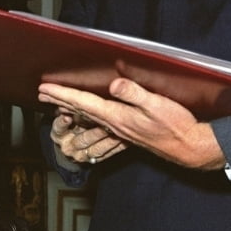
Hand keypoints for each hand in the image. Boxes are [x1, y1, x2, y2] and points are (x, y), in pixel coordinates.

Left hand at [39, 79, 224, 170]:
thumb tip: (114, 84)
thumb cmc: (175, 125)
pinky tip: (85, 130)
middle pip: (81, 112)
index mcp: (118, 117)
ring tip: (57, 108)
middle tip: (42, 93)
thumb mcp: (157, 104)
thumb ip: (135, 94)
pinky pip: (101, 131)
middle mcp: (115, 126)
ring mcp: (121, 132)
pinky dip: (88, 128)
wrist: (189, 147)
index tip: (45, 88)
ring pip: (89, 122)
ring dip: (71, 114)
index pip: (84, 103)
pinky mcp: (129, 135)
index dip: (63, 94)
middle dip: (60, 102)